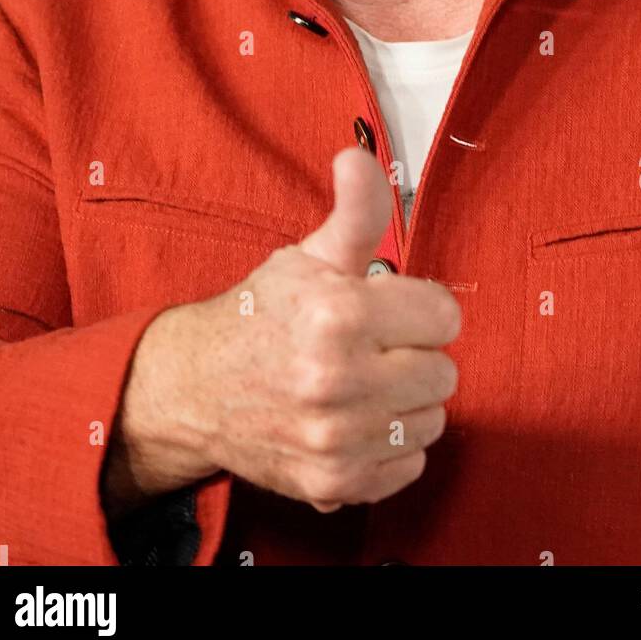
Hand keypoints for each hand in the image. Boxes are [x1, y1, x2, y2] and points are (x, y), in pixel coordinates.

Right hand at [103, 147, 460, 516]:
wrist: (195, 389)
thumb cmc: (260, 316)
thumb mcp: (309, 255)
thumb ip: (355, 210)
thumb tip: (361, 156)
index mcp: (339, 316)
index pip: (445, 315)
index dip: (418, 307)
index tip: (388, 308)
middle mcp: (339, 382)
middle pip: (444, 371)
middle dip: (413, 354)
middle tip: (372, 347)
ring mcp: (338, 440)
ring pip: (431, 420)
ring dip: (406, 401)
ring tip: (364, 382)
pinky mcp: (336, 483)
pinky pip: (410, 465)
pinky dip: (391, 445)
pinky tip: (358, 420)